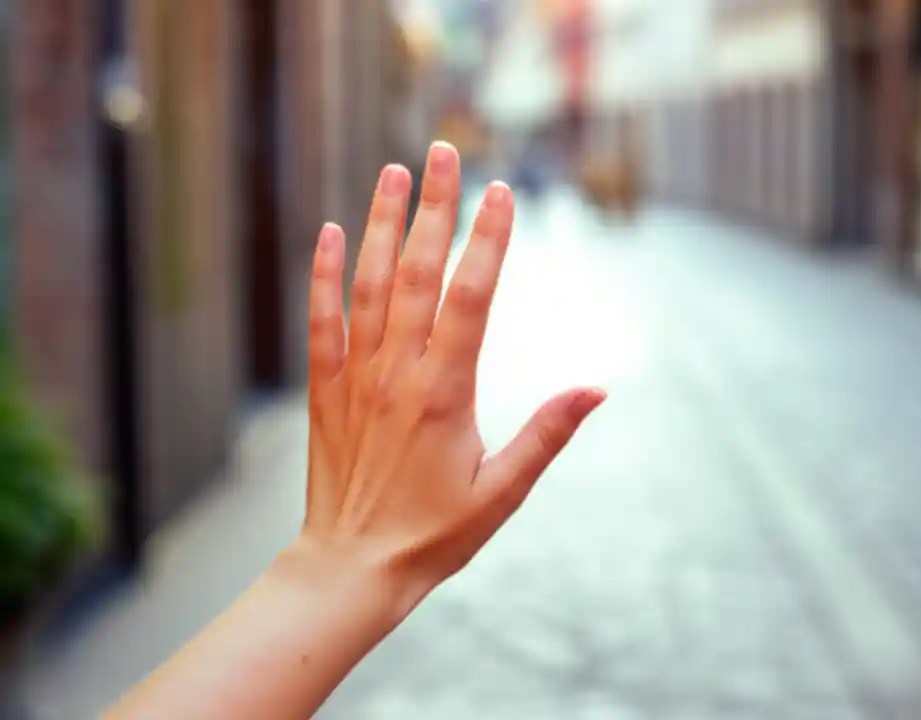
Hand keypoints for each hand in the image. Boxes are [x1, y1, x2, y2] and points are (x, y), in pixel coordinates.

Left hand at [298, 143, 604, 622]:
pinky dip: (323, 274)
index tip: (500, 191)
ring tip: (395, 172)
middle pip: (418, 272)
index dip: (486, 240)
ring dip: (381, 224)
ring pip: (368, 284)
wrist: (351, 568)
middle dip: (436, 207)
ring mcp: (357, 376)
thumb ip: (548, 434)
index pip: (470, 297)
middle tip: (446, 151)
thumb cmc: (435, 535)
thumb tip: (597, 388)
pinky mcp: (326, 390)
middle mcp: (397, 372)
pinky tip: (328, 233)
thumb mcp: (504, 491)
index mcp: (445, 391)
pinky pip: (322, 320)